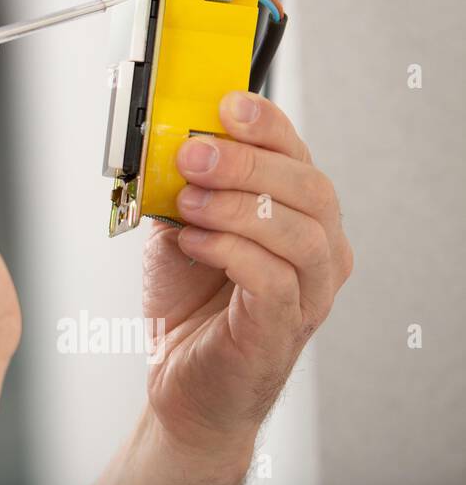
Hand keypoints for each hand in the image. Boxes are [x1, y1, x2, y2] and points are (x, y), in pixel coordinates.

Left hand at [141, 90, 353, 458]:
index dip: (267, 124)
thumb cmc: (189, 302)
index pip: (298, 154)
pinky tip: (194, 242)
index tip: (224, 104)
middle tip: (191, 153)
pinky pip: (273, 280)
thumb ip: (182, 186)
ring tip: (186, 202)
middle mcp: (317, 250)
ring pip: (298, 232)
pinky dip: (230, 252)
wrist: (180, 380)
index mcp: (297, 215)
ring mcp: (308, 293)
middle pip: (307, 187)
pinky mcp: (282, 329)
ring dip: (235, 206)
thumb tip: (167, 142)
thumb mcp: (180, 225)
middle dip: (245, 162)